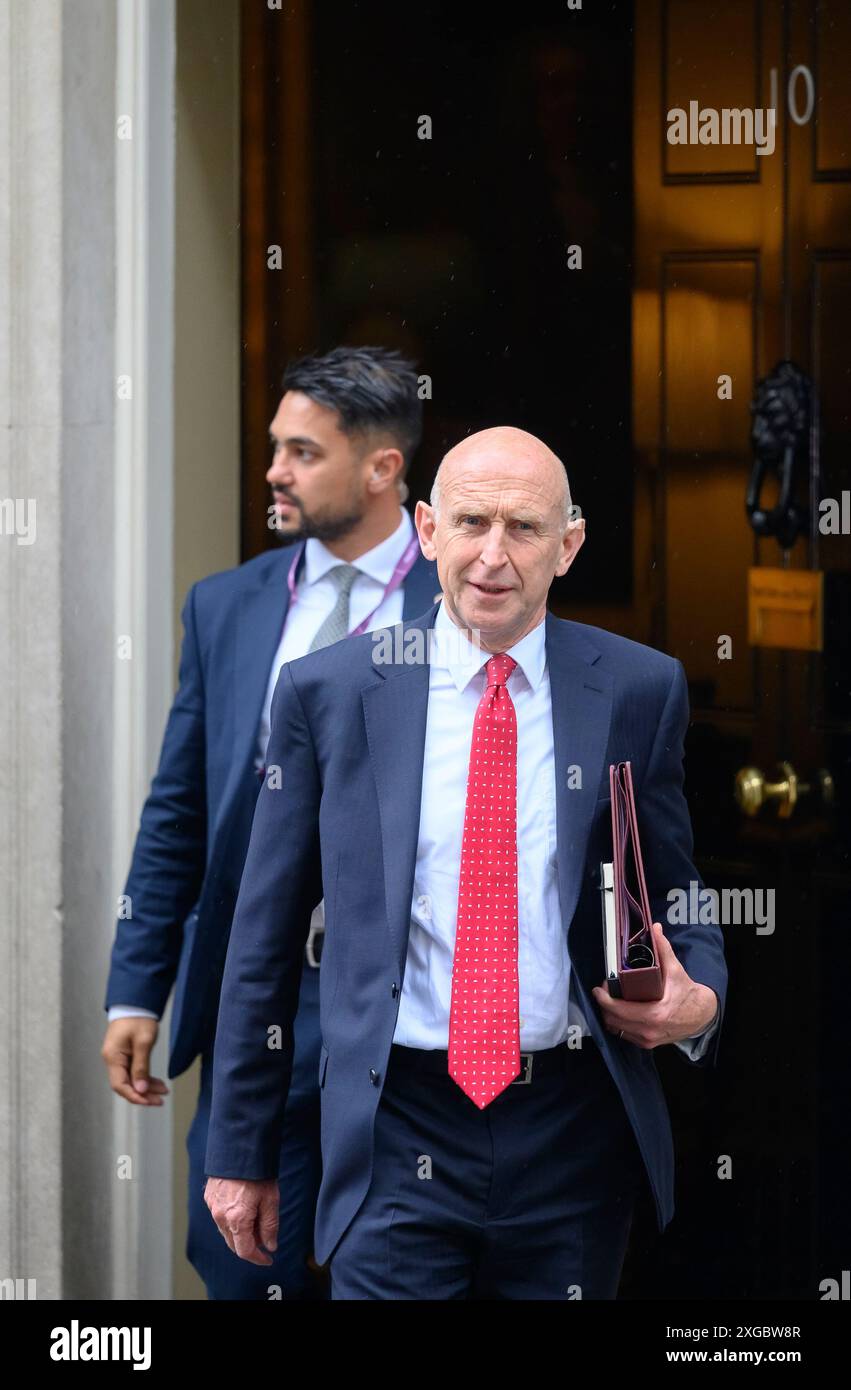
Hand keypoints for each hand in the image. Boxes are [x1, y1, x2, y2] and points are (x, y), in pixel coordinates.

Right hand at [101, 1017, 169, 1105]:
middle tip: (161, 1100)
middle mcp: (112, 1060)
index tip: (150, 1101)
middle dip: (143, 1094)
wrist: (137, 1002)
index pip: (120, 1085)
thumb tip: (140, 1090)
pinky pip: (133, 1072)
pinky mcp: (125, 1055)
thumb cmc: (139, 1018)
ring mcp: (118, 1058)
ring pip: (131, 1080)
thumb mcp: (143, 1042)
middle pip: (125, 1085)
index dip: (134, 1096)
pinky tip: (157, 1083)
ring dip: (146, 1087)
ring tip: (164, 1091)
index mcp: (113, 1057)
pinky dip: (145, 1078)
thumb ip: (141, 1067)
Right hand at [204, 1177, 279, 1264]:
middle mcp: (220, 1216)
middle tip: (264, 1240)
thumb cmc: (257, 1173)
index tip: (268, 1259)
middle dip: (249, 1246)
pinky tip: (243, 1209)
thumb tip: (269, 1246)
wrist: (239, 1148)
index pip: (245, 1251)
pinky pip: (219, 1217)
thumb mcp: (270, 1200)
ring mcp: (212, 1206)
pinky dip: (231, 1220)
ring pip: (225, 1231)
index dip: (258, 1258)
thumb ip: (270, 1226)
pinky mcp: (209, 1196)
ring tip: (256, 1221)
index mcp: (237, 1220)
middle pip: (233, 1243)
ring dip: (240, 1233)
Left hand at [592, 921, 717, 1048]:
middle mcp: (649, 1031)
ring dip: (609, 1015)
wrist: (701, 1015)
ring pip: (616, 1029)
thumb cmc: (687, 993)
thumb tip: (655, 929)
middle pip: (613, 1021)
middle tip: (605, 990)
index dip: (604, 999)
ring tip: (610, 999)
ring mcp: (648, 1040)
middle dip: (605, 1005)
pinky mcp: (648, 1044)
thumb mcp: (675, 970)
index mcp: (655, 1014)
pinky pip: (625, 1035)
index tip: (599, 988)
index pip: (619, 1011)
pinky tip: (619, 1011)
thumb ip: (663, 949)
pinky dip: (619, 1023)